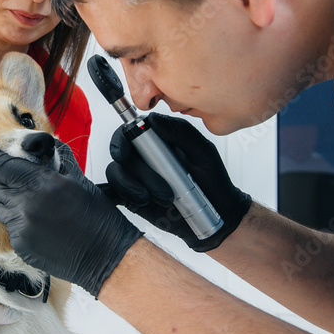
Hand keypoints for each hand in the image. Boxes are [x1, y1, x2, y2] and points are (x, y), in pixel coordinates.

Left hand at [0, 145, 141, 297]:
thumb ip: (53, 160)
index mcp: (42, 183)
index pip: (0, 166)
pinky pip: (7, 224)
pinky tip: (0, 206)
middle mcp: (26, 205)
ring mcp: (21, 227)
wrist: (103, 254)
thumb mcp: (77, 178)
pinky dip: (5, 214)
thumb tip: (40, 147)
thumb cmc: (96, 217)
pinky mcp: (20, 245)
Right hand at [105, 113, 252, 251]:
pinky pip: (116, 193)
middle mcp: (144, 155)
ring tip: (164, 199)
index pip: (130, 130)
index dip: (122, 139)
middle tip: (158, 187)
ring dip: (136, 188)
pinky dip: (124, 196)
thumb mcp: (203, 152)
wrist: (217, 214)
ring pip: (118, 174)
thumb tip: (153, 120)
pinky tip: (144, 203)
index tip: (124, 153)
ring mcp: (137, 176)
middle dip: (137, 172)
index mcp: (158, 139)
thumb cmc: (213, 180)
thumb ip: (181, 132)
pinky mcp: (133, 197)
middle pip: (121, 153)